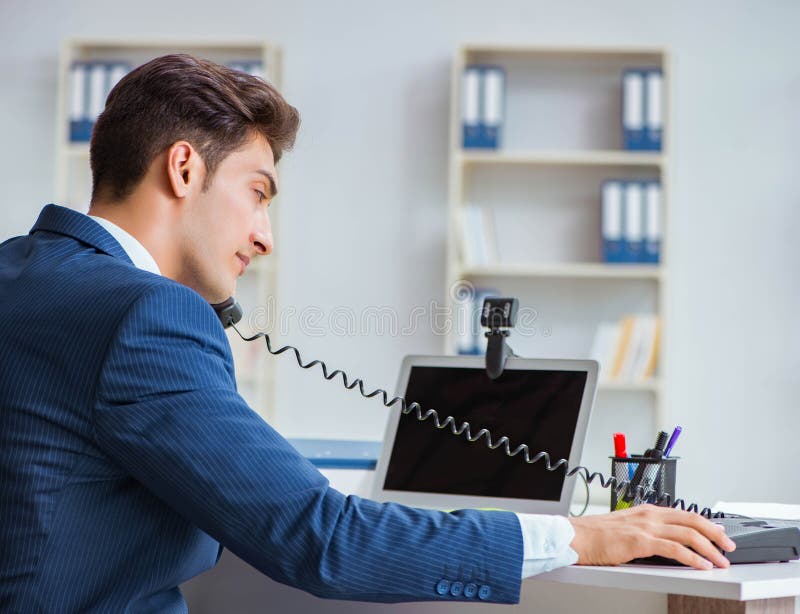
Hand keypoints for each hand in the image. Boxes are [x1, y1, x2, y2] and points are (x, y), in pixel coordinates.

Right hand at [568, 504, 735, 569]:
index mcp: (647, 510)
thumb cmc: (595, 535)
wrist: (576, 536)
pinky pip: (675, 549)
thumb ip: (646, 531)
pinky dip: (693, 558)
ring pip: (688, 533)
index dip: (706, 524)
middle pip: (693, 519)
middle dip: (716, 534)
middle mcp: (649, 515)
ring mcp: (645, 526)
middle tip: (729, 547)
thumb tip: (665, 543)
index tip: (719, 534)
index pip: (685, 513)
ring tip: (720, 560)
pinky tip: (701, 566)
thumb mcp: (626, 527)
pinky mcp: (640, 541)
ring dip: (710, 548)